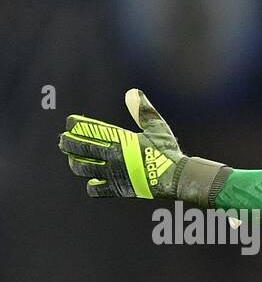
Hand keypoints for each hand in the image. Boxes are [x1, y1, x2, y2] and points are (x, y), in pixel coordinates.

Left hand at [58, 89, 226, 203]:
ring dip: (74, 162)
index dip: (74, 124)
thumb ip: (142, 111)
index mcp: (119, 138)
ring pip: (81, 167)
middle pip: (77, 147)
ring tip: (74, 160)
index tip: (71, 123)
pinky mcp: (118, 189)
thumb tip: (133, 92)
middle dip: (67, 142)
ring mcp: (113, 173)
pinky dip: (92, 185)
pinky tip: (94, 180)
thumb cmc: (168, 151)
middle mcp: (112, 155)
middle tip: (64, 140)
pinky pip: (95, 189)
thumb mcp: (157, 128)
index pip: (85, 128)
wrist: (177, 177)